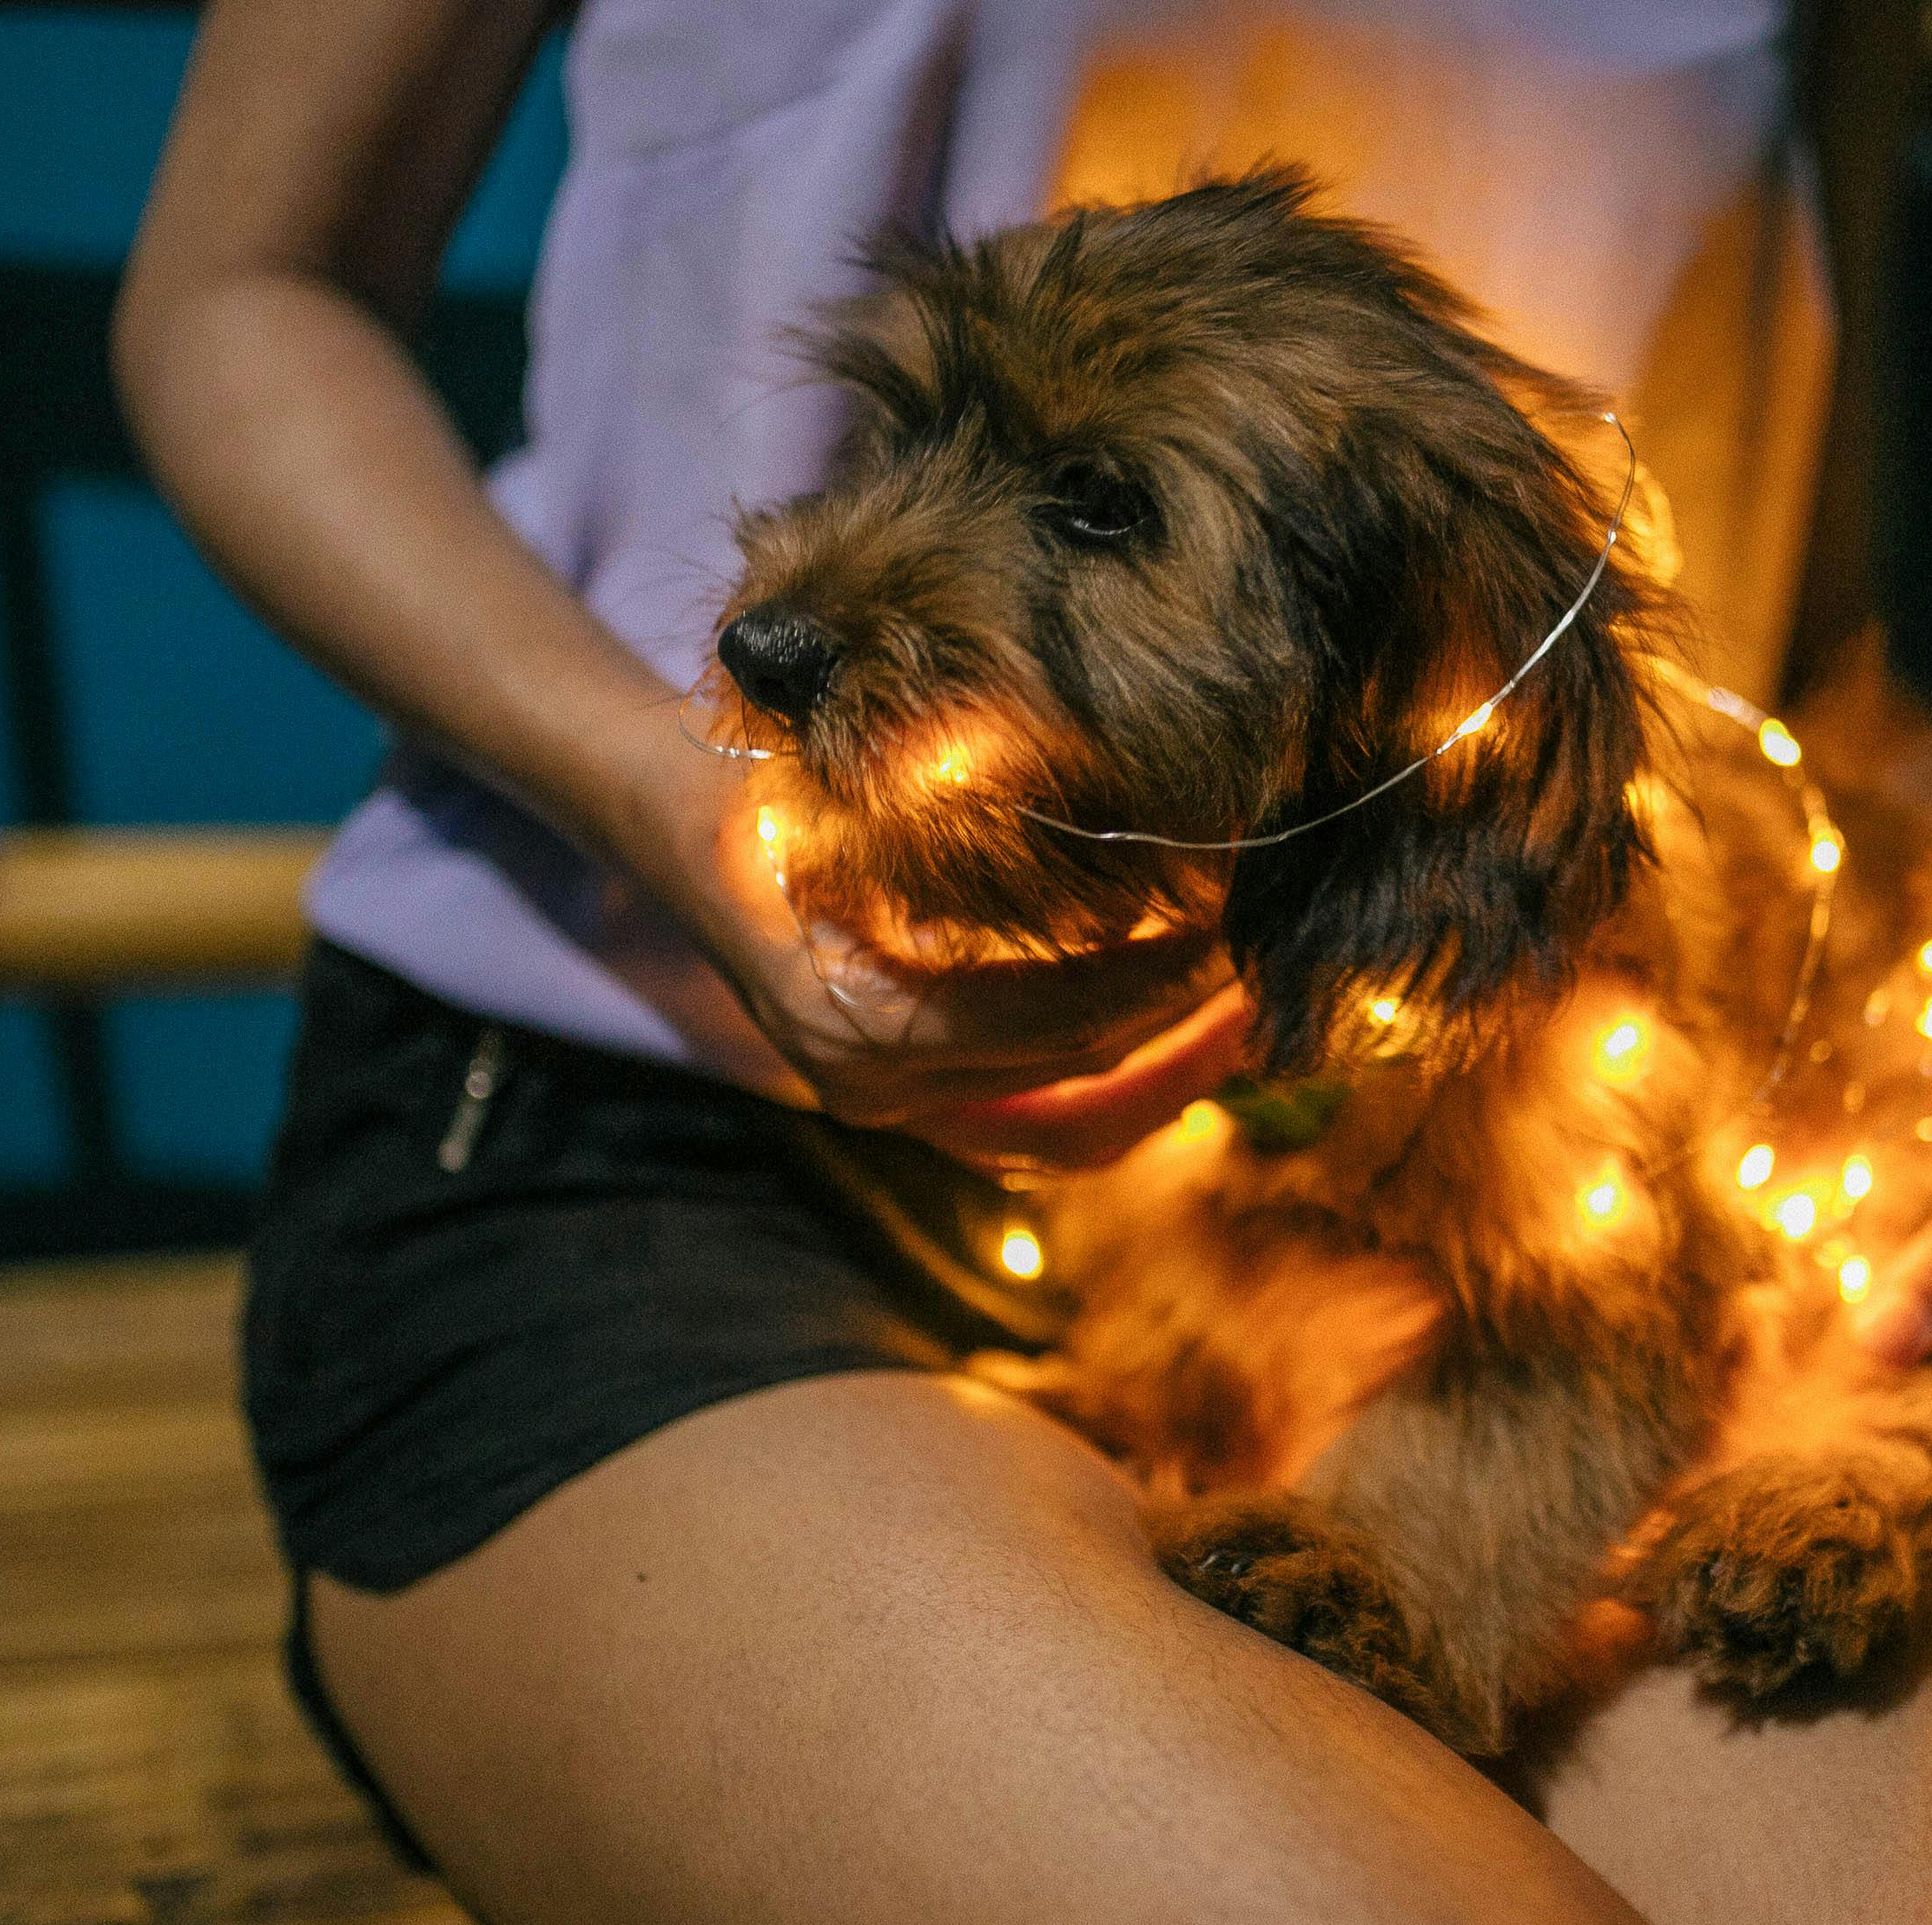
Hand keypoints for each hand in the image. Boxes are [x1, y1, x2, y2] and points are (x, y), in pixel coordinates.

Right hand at [607, 715, 1253, 1169]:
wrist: (665, 815)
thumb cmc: (755, 787)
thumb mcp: (837, 791)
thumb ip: (944, 831)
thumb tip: (1109, 860)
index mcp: (853, 1025)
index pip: (1044, 1023)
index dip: (1147, 979)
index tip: (1220, 920)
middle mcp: (873, 1090)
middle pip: (1074, 1093)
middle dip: (1183, 1040)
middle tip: (1266, 972)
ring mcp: (892, 1106)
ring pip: (1065, 1131)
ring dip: (1166, 1081)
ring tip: (1246, 1012)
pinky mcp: (913, 1097)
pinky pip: (1038, 1122)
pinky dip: (1117, 1086)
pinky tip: (1182, 1033)